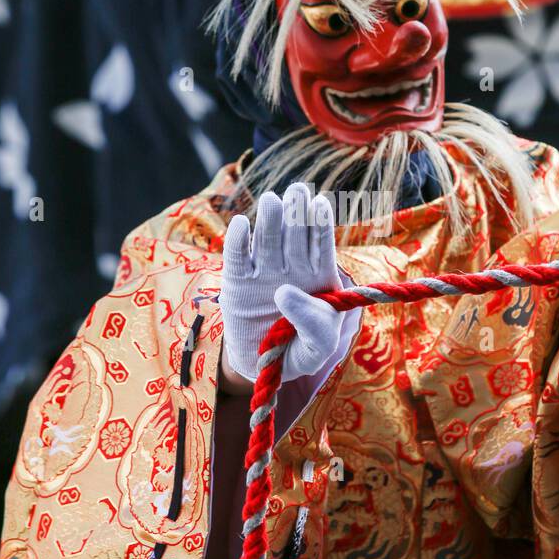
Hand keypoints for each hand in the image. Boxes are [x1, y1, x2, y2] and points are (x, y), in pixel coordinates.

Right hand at [219, 183, 346, 384]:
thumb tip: (284, 290)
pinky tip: (243, 224)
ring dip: (270, 218)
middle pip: (294, 232)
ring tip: (272, 200)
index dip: (320, 224)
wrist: (267, 367)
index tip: (320, 205)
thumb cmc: (301, 351)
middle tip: (297, 191)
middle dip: (296, 210)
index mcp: (318, 275)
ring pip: (267, 238)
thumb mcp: (319, 346)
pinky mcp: (237, 282)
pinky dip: (238, 241)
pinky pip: (237, 257)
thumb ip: (315, 323)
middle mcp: (291, 267)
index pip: (321, 244)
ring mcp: (263, 272)